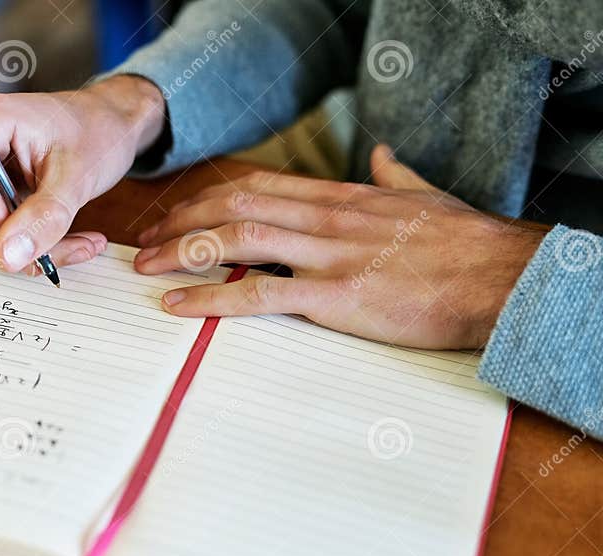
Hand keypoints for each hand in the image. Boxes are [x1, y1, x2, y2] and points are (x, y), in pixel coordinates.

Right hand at [0, 75, 165, 273]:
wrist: (107, 127)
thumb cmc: (94, 131)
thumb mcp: (78, 174)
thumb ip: (45, 216)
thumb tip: (8, 258)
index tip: (17, 219)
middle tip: (49, 240)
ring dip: (18, 253)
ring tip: (74, 243)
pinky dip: (24, 253)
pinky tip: (63, 242)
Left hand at [134, 145, 547, 348]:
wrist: (500, 276)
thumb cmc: (466, 244)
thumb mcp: (425, 197)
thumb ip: (394, 176)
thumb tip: (382, 156)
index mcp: (341, 197)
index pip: (258, 186)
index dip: (209, 198)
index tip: (181, 212)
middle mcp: (325, 218)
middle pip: (234, 207)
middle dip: (183, 222)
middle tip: (148, 242)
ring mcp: (327, 255)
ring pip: (236, 241)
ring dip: (183, 253)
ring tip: (148, 269)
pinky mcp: (336, 295)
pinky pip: (259, 294)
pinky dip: (212, 298)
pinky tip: (179, 305)